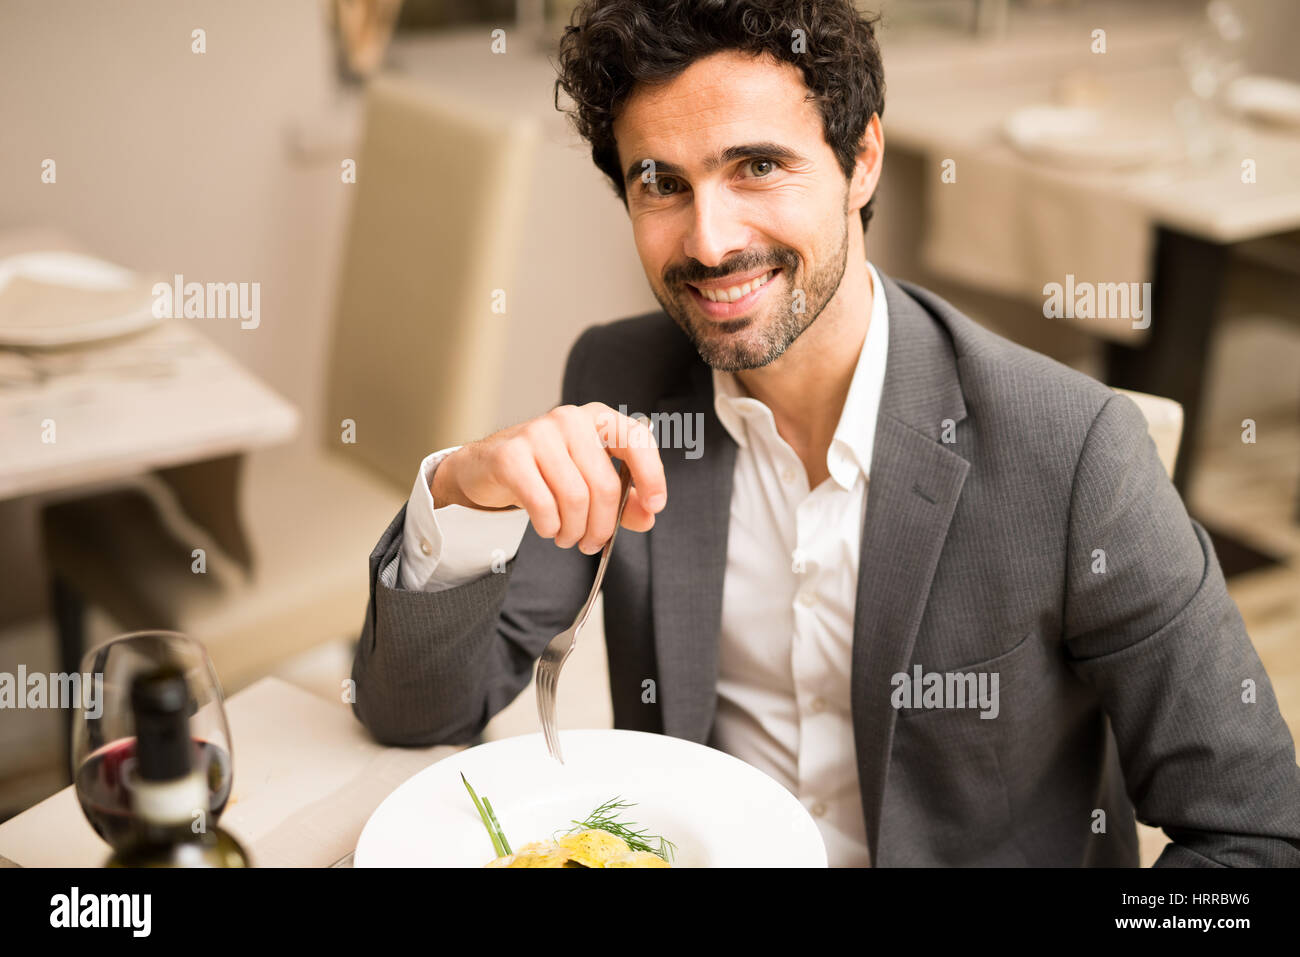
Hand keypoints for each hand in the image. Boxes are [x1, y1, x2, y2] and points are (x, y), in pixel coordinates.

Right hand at [430, 402, 666, 553]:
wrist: (488, 467)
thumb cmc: (546, 472)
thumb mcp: (589, 480)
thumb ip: (624, 499)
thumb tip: (647, 515)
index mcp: (598, 419)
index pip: (636, 439)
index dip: (652, 474)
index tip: (655, 505)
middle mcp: (571, 419)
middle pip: (605, 485)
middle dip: (603, 526)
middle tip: (592, 543)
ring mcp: (539, 433)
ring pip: (575, 499)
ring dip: (574, 531)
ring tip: (568, 537)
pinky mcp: (511, 455)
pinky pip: (543, 504)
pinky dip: (550, 527)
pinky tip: (548, 528)